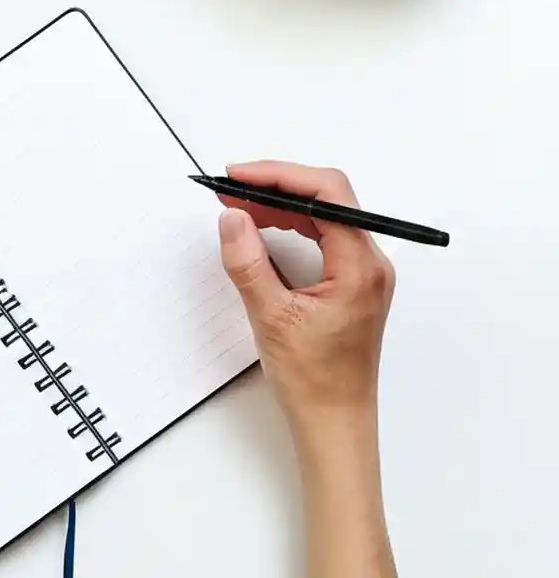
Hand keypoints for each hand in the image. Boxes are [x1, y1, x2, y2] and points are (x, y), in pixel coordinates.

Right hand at [216, 161, 397, 577]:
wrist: (335, 423)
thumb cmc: (313, 382)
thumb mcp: (271, 318)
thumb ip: (248, 263)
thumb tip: (232, 217)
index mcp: (360, 267)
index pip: (327, 194)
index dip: (280, 175)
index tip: (238, 176)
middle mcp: (370, 264)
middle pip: (327, 198)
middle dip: (276, 186)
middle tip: (228, 189)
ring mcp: (363, 273)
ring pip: (324, 216)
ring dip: (281, 205)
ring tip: (237, 206)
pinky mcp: (351, 283)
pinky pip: (323, 237)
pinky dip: (291, 226)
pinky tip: (261, 230)